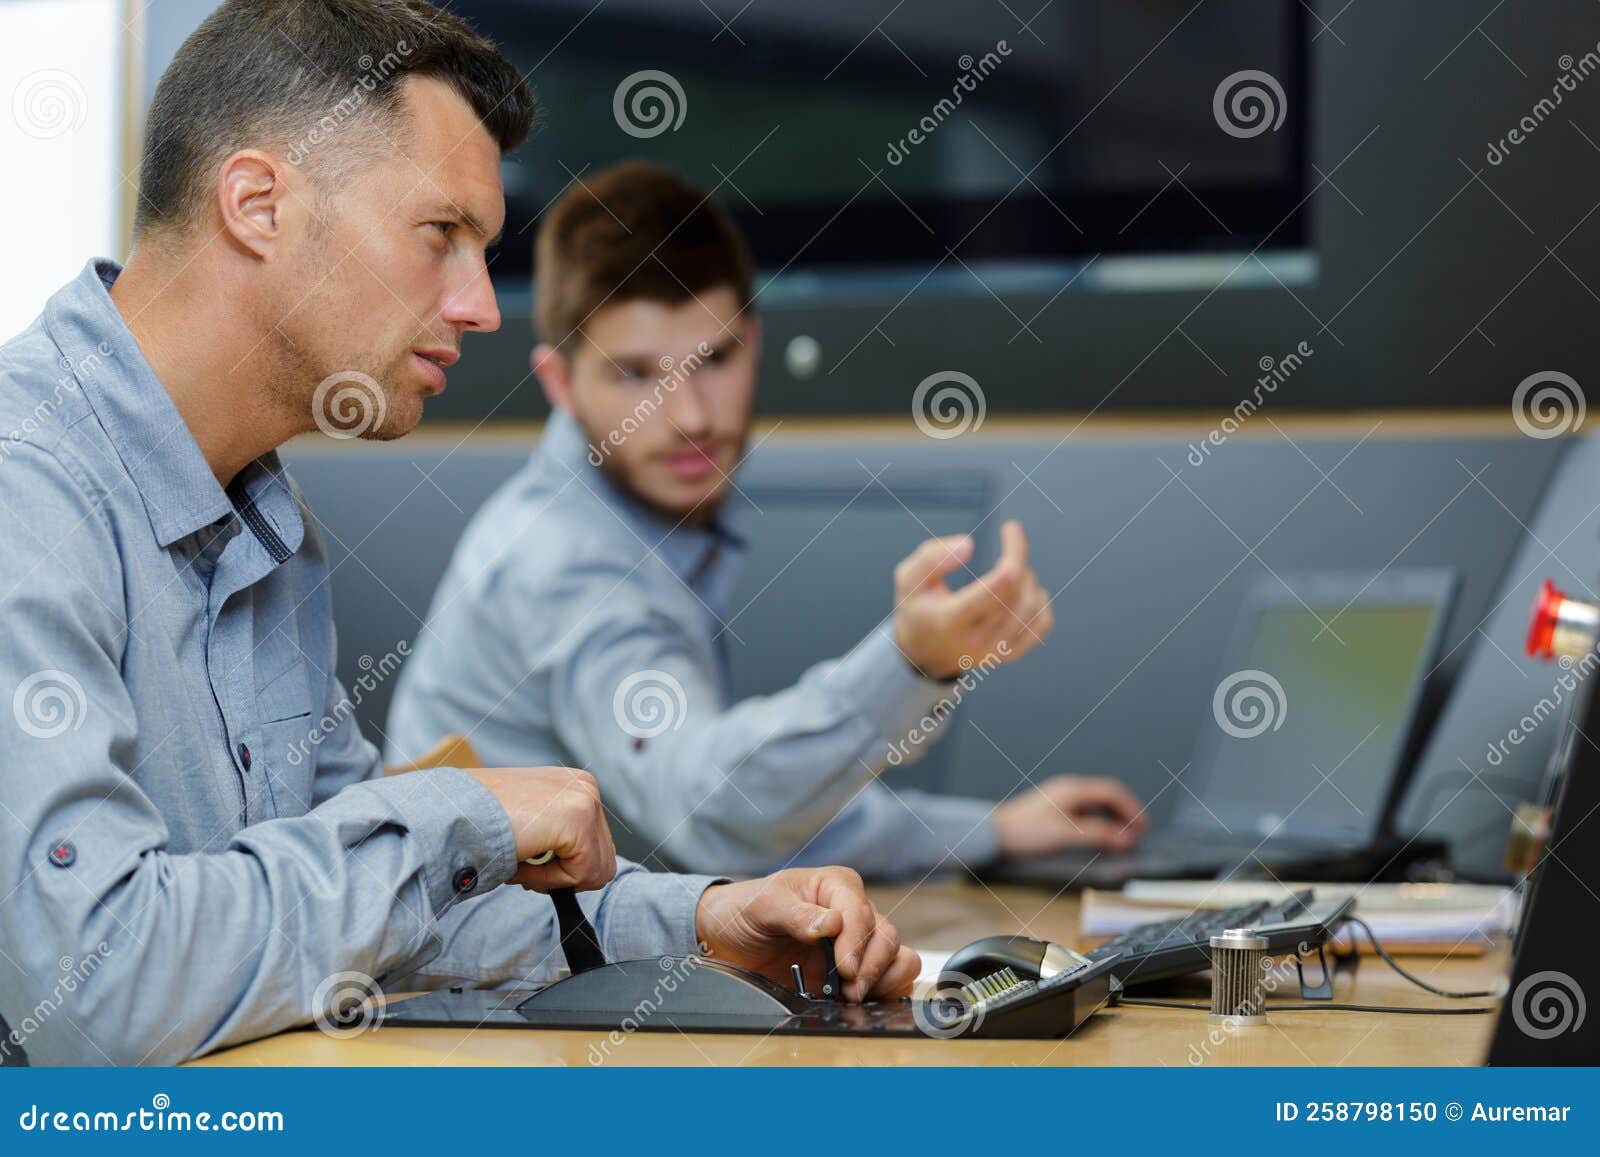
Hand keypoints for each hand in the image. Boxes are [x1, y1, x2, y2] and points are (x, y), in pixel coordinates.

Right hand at [464, 767, 616, 891]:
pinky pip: (582, 874)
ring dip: (555, 877)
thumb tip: (582, 871)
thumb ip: (558, 838)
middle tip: (525, 863)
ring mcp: (585, 800)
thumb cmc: (478, 822)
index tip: (529, 857)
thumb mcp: (531, 824)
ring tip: (522, 859)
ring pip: (596, 872)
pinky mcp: (579, 819)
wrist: (451, 814)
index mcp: (574, 785)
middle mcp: (585, 786)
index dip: (562, 867)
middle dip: (563, 874)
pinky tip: (523, 858)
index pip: (595, 847)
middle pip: (603, 861)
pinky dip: (549, 879)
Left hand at [694, 867, 919, 1001]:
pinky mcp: (853, 973)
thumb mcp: (762, 905)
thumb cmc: (746, 910)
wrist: (727, 939)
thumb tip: (832, 924)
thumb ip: (796, 914)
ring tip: (855, 996)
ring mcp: (856, 945)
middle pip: (885, 937)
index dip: (856, 940)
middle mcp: (854, 913)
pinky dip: (883, 992)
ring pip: (897, 957)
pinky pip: (889, 979)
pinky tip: (859, 1002)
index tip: (845, 968)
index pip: (860, 911)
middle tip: (850, 989)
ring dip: (883, 979)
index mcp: (836, 887)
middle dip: (871, 966)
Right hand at [892, 520, 1052, 679]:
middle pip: (1017, 593)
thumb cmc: (918, 607)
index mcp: (950, 620)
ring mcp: (996, 651)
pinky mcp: (1010, 655)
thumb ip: (932, 557)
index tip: (1010, 528)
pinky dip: (1039, 600)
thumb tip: (970, 544)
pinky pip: (1042, 624)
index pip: (998, 588)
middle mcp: (976, 641)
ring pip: (1032, 606)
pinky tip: (1022, 591)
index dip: (1013, 553)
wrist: (922, 652)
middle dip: (1018, 557)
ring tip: (1009, 568)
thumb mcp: (909, 578)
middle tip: (1010, 539)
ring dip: (1028, 577)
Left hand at [994, 775, 1147, 857]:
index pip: (1113, 792)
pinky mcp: (1057, 807)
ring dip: (1114, 817)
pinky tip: (1102, 835)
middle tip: (1138, 834)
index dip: (1132, 809)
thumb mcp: (1066, 834)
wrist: (994, 832)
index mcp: (1074, 789)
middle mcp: (1070, 788)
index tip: (1143, 827)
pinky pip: (1087, 810)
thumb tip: (1126, 838)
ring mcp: (1063, 797)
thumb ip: (1098, 834)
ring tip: (1123, 837)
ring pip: (1098, 803)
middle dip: (1126, 813)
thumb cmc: (1026, 831)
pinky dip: (1100, 820)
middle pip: (1108, 795)